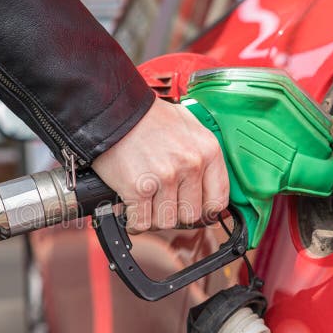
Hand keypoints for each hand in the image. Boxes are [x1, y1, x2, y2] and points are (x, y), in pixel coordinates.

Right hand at [92, 98, 228, 232]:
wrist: (115, 110)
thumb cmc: (148, 117)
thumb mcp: (188, 125)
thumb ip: (201, 155)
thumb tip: (207, 185)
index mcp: (207, 150)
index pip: (218, 200)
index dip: (203, 210)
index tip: (191, 209)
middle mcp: (190, 165)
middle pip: (190, 214)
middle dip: (174, 212)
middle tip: (161, 203)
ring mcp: (165, 177)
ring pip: (166, 221)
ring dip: (153, 217)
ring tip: (144, 204)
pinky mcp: (139, 188)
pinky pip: (141, 222)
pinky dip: (134, 221)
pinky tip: (131, 211)